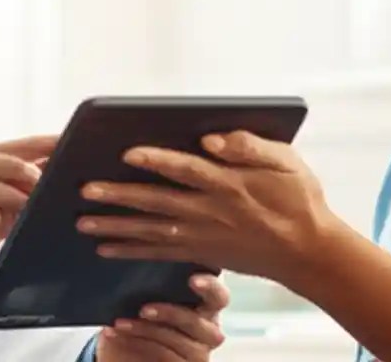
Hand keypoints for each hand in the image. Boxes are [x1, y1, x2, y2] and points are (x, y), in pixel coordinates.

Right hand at [0, 134, 56, 279]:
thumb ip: (35, 172)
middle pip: (11, 163)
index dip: (48, 146)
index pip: (23, 144)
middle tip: (47, 193)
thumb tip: (68, 154)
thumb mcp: (15, 192)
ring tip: (28, 211)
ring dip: (18, 201)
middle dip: (33, 178)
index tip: (71, 146)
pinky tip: (2, 227)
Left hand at [75, 131, 339, 284]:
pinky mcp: (200, 252)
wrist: (308, 252)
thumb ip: (250, 146)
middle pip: (158, 202)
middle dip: (119, 196)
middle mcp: (211, 211)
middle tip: (85, 189)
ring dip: (115, 226)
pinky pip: (159, 253)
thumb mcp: (287, 162)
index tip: (127, 152)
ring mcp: (203, 235)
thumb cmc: (297, 197)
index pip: (186, 169)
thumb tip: (212, 138)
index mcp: (230, 184)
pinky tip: (105, 247)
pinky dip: (130, 250)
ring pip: (151, 230)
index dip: (157, 160)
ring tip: (82, 221)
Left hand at [97, 274, 228, 361]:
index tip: (191, 279)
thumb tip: (134, 250)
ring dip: (145, 330)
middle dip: (170, 313)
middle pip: (198, 322)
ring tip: (120, 322)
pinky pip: (163, 356)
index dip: (209, 286)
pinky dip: (136, 342)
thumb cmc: (145, 313)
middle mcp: (208, 328)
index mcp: (206, 303)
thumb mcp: (151, 293)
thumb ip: (156, 278)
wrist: (131, 348)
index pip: (218, 294)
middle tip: (144, 308)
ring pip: (177, 341)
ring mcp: (197, 350)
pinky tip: (115, 333)